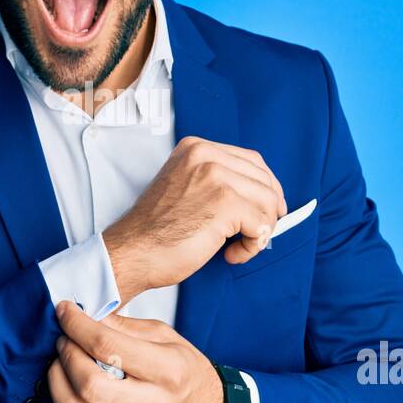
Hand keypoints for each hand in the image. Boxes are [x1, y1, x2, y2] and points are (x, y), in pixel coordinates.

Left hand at [47, 300, 223, 402]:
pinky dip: (67, 399)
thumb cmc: (190, 376)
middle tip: (64, 338)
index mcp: (168, 371)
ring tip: (62, 361)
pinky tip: (71, 383)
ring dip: (57, 380)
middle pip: (88, 383)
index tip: (66, 311)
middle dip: (66, 354)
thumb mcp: (168, 338)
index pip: (108, 346)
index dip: (77, 325)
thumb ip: (125, 326)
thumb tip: (87, 315)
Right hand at [102, 136, 286, 300]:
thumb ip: (216, 181)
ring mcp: (216, 177)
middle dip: (268, 212)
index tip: (269, 209)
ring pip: (268, 203)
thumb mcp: (185, 187)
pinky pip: (262, 225)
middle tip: (256, 234)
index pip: (252, 161)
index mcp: (196, 148)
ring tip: (236, 247)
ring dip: (259, 231)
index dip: (267, 187)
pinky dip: (252, 246)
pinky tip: (230, 254)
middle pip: (265, 180)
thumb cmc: (156, 231)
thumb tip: (261, 196)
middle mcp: (206, 155)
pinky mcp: (226, 202)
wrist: (133, 251)